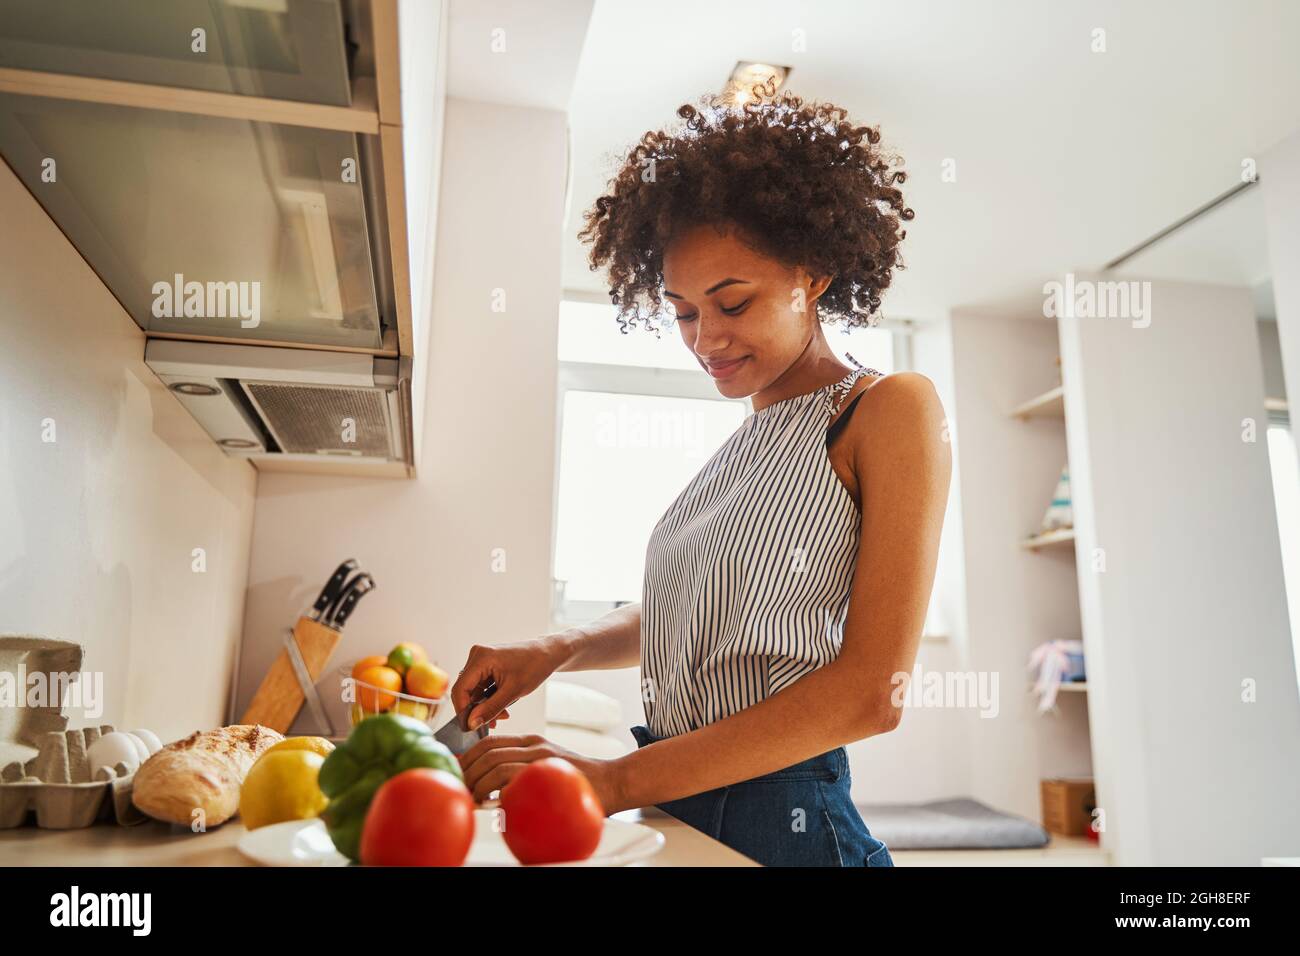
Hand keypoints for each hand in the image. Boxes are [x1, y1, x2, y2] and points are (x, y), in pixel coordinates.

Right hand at [449, 637, 568, 730]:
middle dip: (477, 710)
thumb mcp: (513, 692)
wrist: (547, 654)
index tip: (470, 727)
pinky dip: (488, 699)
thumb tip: (471, 723)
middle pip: (466, 691)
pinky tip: (500, 709)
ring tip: (501, 717)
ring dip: (484, 706)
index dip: (462, 711)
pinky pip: (480, 687)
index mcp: (481, 658)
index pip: (460, 689)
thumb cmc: (534, 667)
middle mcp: (477, 656)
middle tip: (493, 723)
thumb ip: (490, 709)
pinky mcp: (486, 665)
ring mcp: (481, 660)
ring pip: (473, 691)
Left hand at [457, 734, 624, 814]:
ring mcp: (542, 757)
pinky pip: (515, 776)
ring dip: (478, 783)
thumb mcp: (546, 769)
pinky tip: (491, 802)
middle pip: (487, 751)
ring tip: (471, 798)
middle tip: (458, 789)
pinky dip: (497, 789)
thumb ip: (522, 772)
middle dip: (466, 770)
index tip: (454, 773)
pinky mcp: (549, 770)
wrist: (612, 781)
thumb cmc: (578, 781)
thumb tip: (492, 792)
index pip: (488, 742)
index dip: (466, 757)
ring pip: (496, 763)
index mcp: (530, 742)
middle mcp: (533, 745)